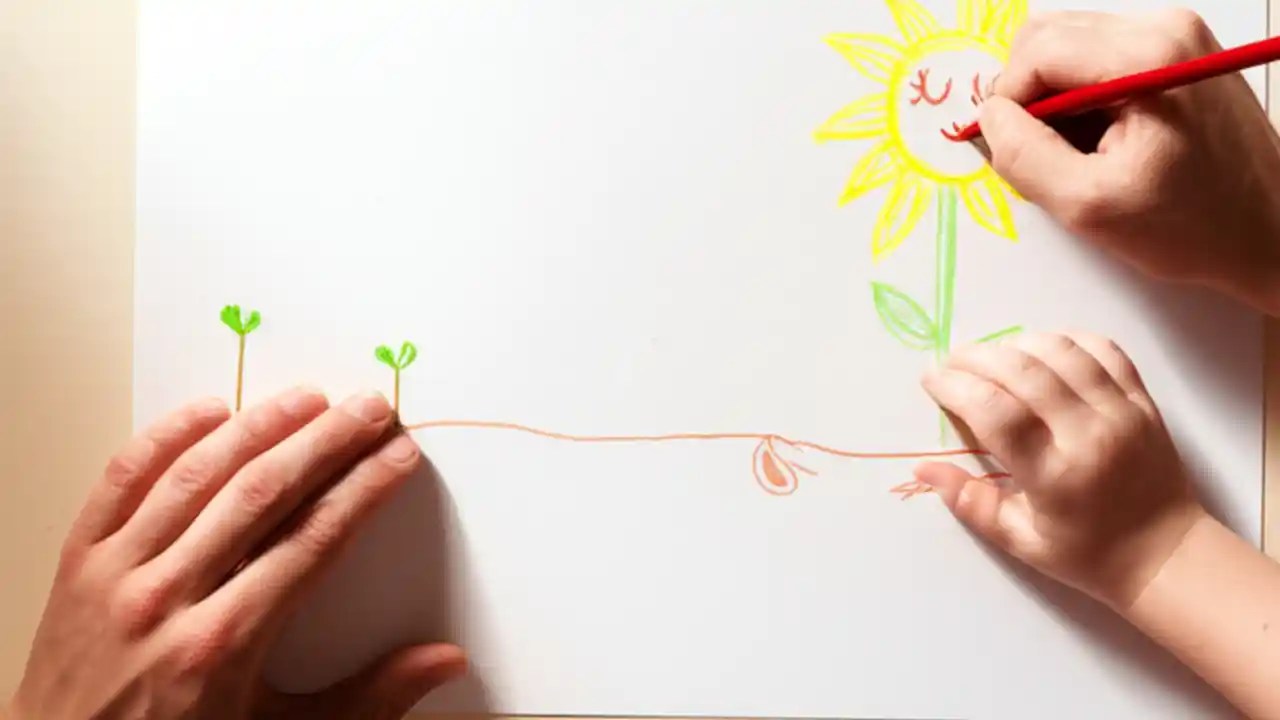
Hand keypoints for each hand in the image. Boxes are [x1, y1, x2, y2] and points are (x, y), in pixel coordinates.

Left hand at [7, 389, 464, 719]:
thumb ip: (368, 699)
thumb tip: (444, 661)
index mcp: (222, 645)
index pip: (312, 541)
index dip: (364, 489)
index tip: (399, 455)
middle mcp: (165, 599)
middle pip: (261, 494)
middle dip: (326, 442)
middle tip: (370, 408)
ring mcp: (115, 575)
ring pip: (196, 475)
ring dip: (258, 427)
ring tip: (308, 399)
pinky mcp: (77, 562)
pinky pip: (120, 480)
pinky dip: (165, 438)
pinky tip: (208, 411)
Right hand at [915, 333, 1205, 609]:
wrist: (1167, 554)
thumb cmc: (1087, 553)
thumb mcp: (1019, 540)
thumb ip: (969, 501)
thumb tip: (921, 468)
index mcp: (1054, 474)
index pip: (995, 412)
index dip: (956, 387)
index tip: (932, 381)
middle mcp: (1089, 434)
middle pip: (1023, 371)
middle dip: (977, 357)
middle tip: (952, 362)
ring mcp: (1121, 411)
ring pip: (1061, 351)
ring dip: (1017, 343)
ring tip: (991, 354)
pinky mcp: (1143, 400)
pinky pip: (1104, 349)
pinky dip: (1066, 339)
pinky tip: (1042, 348)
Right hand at [979, 10, 1279, 314]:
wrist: (1270, 231)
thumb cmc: (1193, 226)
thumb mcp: (1089, 207)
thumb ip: (1024, 156)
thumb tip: (988, 118)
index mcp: (1148, 57)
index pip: (1036, 50)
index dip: (1008, 102)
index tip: (1014, 150)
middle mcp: (1164, 28)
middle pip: (1048, 37)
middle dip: (1029, 96)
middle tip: (1044, 153)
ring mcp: (1175, 35)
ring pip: (1068, 47)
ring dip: (1054, 99)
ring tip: (1080, 151)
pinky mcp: (1177, 51)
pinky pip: (1098, 59)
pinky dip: (1082, 99)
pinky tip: (1103, 140)